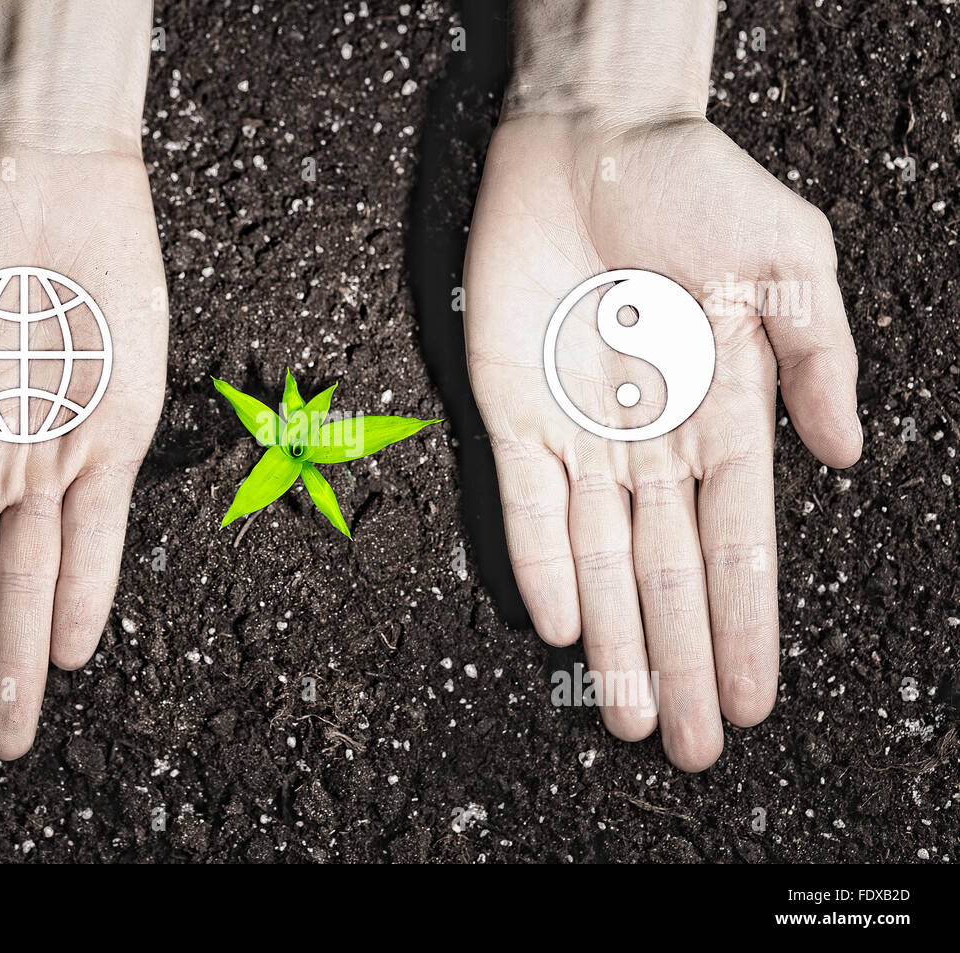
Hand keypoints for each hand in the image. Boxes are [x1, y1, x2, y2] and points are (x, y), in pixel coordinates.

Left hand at [464, 110, 859, 769]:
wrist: (592, 141)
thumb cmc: (696, 186)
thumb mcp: (788, 261)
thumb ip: (821, 358)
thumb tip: (847, 454)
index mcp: (724, 417)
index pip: (737, 546)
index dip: (746, 625)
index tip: (754, 697)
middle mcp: (651, 441)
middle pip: (666, 574)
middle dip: (681, 660)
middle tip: (689, 743)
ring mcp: (580, 432)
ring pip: (597, 559)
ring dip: (615, 640)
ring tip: (633, 715)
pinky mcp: (512, 410)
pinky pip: (525, 505)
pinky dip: (537, 564)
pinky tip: (558, 628)